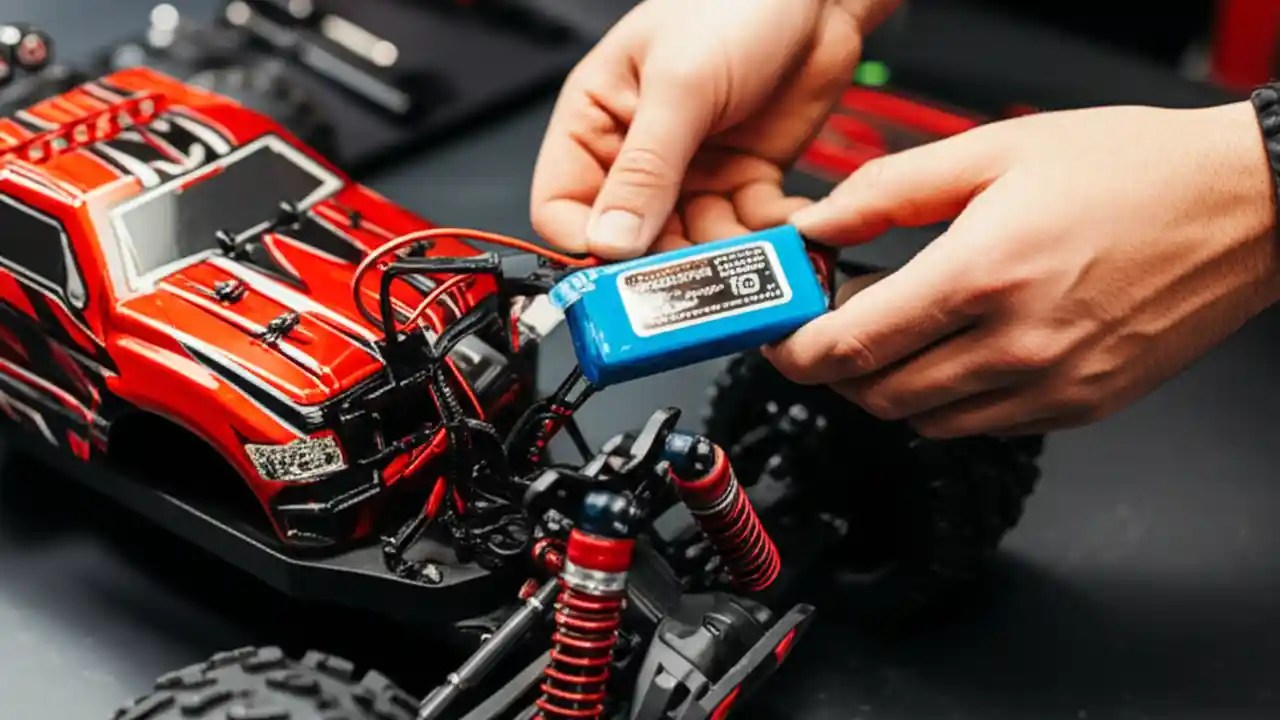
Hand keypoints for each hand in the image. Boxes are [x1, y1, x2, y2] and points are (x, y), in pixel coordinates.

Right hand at [530, 0, 898, 257]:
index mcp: (596, 121)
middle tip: (692, 279)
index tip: (615, 272)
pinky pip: (745, 230)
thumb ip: (646, 169)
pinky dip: (767, 238)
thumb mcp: (679, 86)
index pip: (564, 205)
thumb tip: (609, 241)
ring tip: (749, 257)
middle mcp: (639, 155)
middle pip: (632, 238)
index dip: (585, 245)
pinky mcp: (742, 181)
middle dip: (662, 260)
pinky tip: (785, 232)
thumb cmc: (733, 4)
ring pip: (691, 242)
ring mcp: (692, 172)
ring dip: (721, 255)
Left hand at [765, 102, 1279, 436]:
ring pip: (921, 421)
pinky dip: (945, 403)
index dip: (796, 348)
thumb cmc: (1134, 172)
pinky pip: (979, 427)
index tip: (780, 336)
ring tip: (892, 337)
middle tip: (827, 330)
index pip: (850, 346)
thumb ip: (890, 189)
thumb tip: (820, 225)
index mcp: (982, 275)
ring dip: (886, 389)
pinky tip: (953, 355)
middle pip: (875, 395)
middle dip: (833, 369)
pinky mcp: (1079, 407)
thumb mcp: (995, 151)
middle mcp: (1014, 344)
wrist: (1244, 207)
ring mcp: (1049, 386)